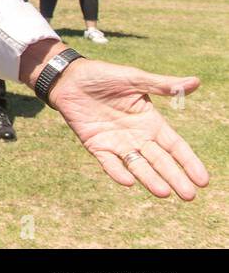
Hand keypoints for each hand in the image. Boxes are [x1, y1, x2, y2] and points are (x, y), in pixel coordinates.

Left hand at [49, 59, 207, 199]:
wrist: (69, 78)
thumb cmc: (104, 76)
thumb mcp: (135, 79)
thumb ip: (162, 85)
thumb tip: (196, 81)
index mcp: (150, 122)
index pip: (175, 146)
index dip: (189, 162)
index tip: (203, 180)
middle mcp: (137, 136)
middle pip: (160, 161)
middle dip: (174, 177)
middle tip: (189, 196)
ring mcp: (116, 143)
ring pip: (137, 165)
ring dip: (149, 179)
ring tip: (163, 193)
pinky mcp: (96, 145)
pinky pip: (108, 162)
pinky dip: (117, 172)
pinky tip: (128, 181)